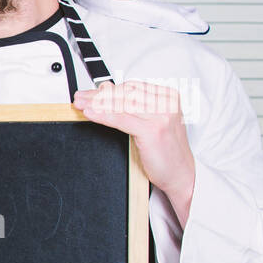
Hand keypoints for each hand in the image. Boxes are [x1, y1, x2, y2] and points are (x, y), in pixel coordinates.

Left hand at [73, 81, 196, 226]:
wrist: (181, 174)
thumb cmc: (166, 150)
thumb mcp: (153, 123)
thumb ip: (138, 108)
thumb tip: (109, 95)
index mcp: (168, 97)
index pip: (132, 87)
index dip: (107, 89)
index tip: (90, 92)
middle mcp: (166, 103)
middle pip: (125, 93)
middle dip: (98, 95)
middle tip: (80, 97)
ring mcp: (161, 116)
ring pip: (122, 105)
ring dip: (97, 104)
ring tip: (80, 105)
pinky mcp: (152, 130)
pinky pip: (121, 119)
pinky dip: (103, 116)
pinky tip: (90, 114)